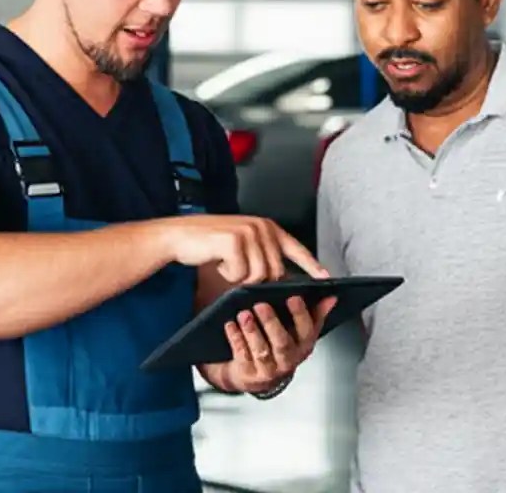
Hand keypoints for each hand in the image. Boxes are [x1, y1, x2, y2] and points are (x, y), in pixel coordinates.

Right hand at [152, 214, 329, 282]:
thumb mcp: (242, 246)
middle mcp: (262, 227)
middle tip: (234, 270)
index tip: (326, 278)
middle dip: (256, 279)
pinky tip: (218, 262)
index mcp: (267, 227)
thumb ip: (262, 255)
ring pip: (259, 275)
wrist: (179, 235)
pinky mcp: (234, 240)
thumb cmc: (209, 244)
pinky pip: (240, 274)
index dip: (311, 265)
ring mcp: (249, 232)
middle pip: (275, 271)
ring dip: (240, 277)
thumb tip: (280, 279)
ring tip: (226, 263)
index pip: (296, 248)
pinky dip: (228, 274)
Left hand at [200, 294, 337, 394]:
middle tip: (261, 304)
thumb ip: (314, 313)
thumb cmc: (279, 346)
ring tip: (244, 314)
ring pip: (261, 351)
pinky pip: (242, 355)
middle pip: (282, 343)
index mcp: (303, 346)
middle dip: (271, 323)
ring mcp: (269, 370)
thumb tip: (331, 296)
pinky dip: (236, 339)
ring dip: (252, 331)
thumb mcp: (298, 331)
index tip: (293, 297)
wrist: (256, 376)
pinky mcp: (249, 374)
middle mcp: (288, 361)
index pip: (306, 331)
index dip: (300, 315)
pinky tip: (230, 325)